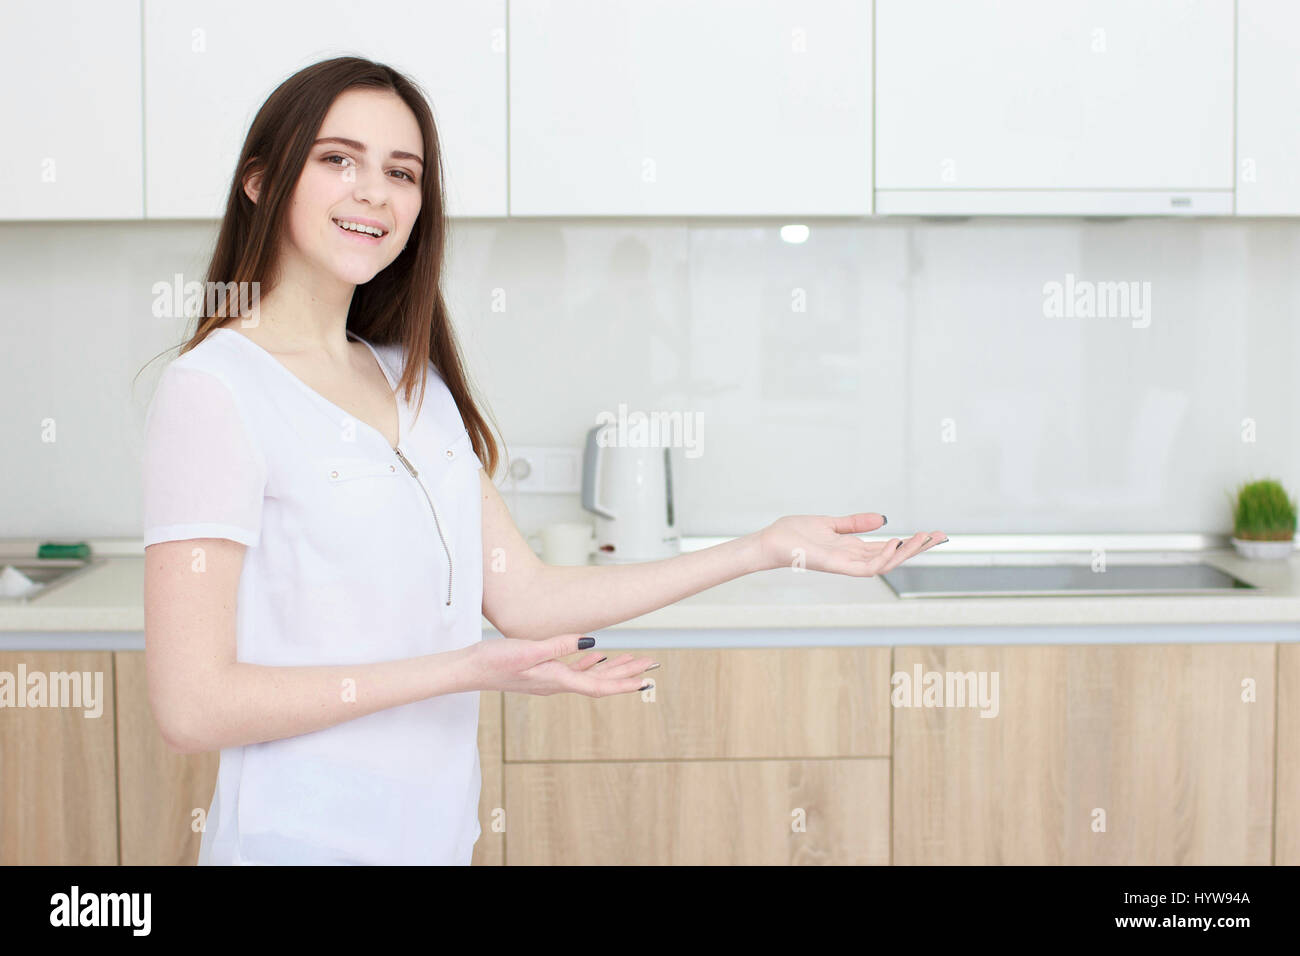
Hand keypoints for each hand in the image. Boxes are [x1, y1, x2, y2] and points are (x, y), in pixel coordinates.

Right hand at [461, 632, 657, 696]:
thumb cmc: (494, 660)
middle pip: (600, 681)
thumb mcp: (528, 650)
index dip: (625, 683)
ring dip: (613, 668)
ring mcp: (550, 679)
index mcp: (557, 680)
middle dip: (627, 672)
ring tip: (633, 659)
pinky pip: (574, 670)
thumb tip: (593, 643)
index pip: (599, 686)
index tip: (647, 680)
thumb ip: (560, 646)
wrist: (468, 669)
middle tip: (651, 664)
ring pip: (590, 676)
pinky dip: (590, 663)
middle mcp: (557, 683)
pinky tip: (598, 655)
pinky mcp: (541, 672)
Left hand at [756, 512, 946, 576]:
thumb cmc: (794, 534)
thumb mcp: (830, 523)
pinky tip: (896, 543)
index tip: (933, 533)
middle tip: (940, 536)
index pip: (890, 548)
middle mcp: (853, 559)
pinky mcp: (837, 566)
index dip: (912, 542)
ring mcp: (847, 565)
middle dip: (918, 548)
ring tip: (924, 538)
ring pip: (886, 564)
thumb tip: (882, 518)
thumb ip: (855, 523)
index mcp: (853, 549)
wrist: (771, 542)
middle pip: (894, 557)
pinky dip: (883, 557)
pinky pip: (867, 567)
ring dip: (906, 552)